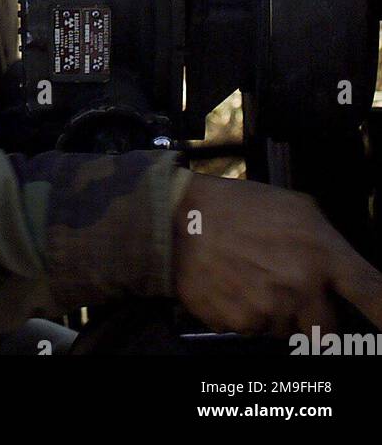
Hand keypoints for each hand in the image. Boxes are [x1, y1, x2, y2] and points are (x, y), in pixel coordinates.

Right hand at [173, 173, 381, 336]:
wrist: (178, 219)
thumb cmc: (238, 207)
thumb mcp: (294, 208)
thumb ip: (326, 243)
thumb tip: (344, 273)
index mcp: (323, 253)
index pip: (375, 295)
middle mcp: (304, 287)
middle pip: (328, 332)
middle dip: (313, 317)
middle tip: (287, 287)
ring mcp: (272, 311)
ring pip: (288, 332)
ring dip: (277, 315)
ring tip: (251, 276)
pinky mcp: (242, 326)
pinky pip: (255, 332)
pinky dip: (247, 316)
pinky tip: (233, 285)